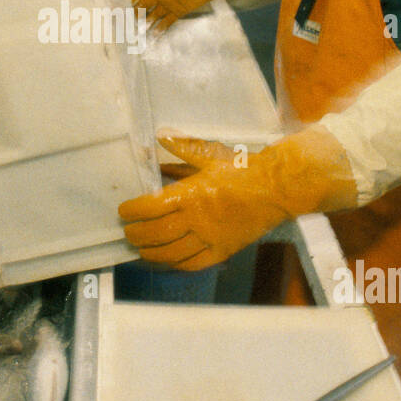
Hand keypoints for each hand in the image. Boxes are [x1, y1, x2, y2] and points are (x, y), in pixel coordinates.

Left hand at [118, 129, 358, 270]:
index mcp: (191, 193)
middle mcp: (197, 219)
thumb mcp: (210, 154)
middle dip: (136, 235)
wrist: (277, 188)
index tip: (124, 211)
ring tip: (141, 249)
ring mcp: (210, 237)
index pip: (150, 207)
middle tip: (127, 232)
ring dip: (151, 253)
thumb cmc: (243, 170)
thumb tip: (159, 136)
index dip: (132, 211)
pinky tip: (166, 260)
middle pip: (155, 233)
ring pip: (171, 253)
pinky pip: (194, 263)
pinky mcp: (223, 250)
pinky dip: (176, 264)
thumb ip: (182, 147)